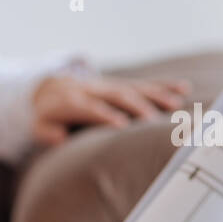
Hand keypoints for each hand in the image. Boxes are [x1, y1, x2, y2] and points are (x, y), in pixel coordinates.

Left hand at [31, 73, 190, 146]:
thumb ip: (46, 131)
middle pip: (117, 95)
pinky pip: (143, 84)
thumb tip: (58, 137)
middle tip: (153, 122)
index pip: (90, 107)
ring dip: (156, 95)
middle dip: (136, 106)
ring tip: (177, 105)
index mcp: (73, 100)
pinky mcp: (121, 85)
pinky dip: (163, 85)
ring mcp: (109, 85)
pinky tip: (184, 88)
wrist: (49, 89)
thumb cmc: (46, 115)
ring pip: (135, 87)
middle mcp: (94, 89)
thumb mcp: (38, 125)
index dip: (105, 114)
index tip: (121, 125)